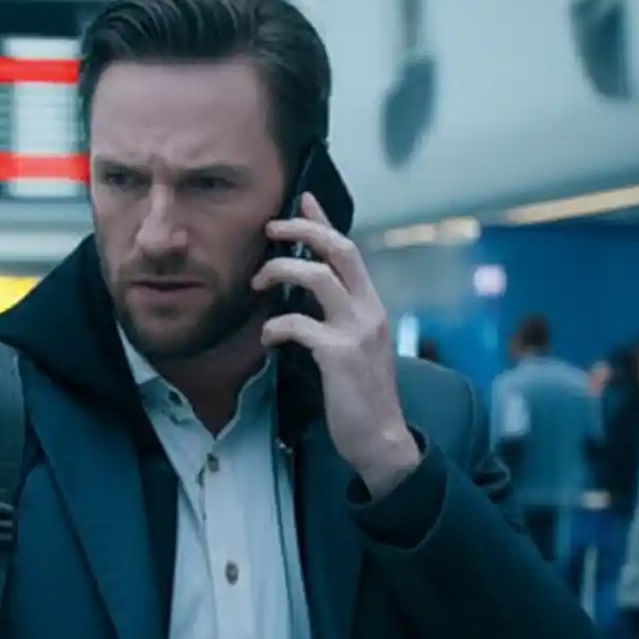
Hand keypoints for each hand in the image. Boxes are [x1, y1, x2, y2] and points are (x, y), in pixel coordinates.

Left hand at [253, 193, 420, 497]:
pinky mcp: (339, 354)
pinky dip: (274, 326)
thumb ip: (335, 318)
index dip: (324, 222)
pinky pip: (297, 323)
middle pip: (338, 250)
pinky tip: (267, 338)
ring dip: (279, 271)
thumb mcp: (353, 347)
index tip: (303, 199)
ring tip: (257, 283)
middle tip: (269, 228)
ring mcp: (357, 331)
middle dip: (301, 230)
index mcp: (371, 306)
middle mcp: (369, 310)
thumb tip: (302, 294)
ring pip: (316, 276)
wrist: (381, 440)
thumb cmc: (358, 395)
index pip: (349, 251)